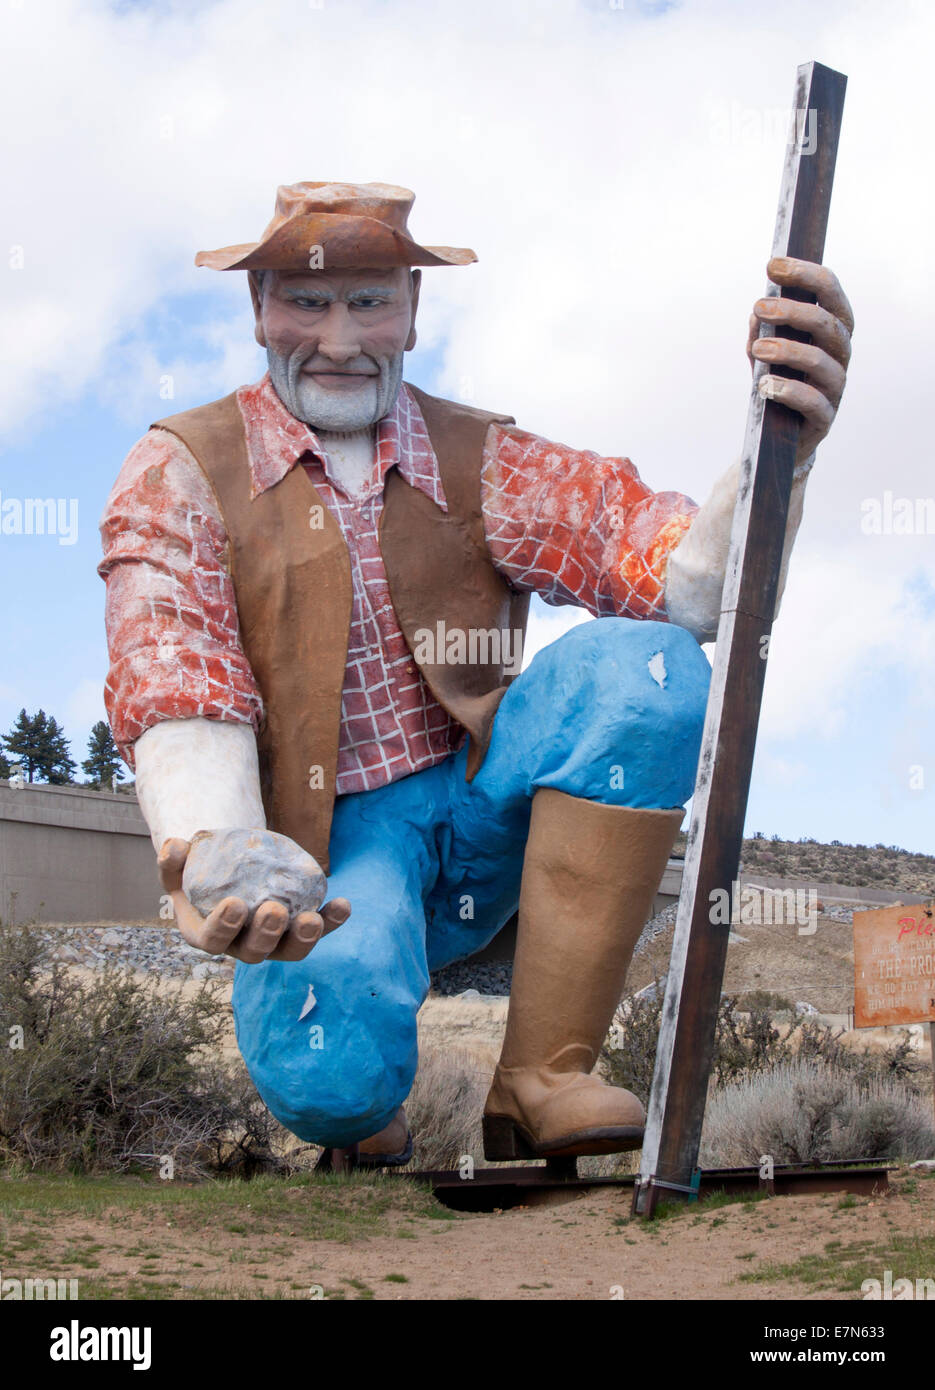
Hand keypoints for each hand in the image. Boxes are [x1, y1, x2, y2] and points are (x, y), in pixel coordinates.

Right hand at [158, 837, 350, 963]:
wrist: (226, 872)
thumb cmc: (197, 871)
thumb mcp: (178, 864)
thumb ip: (172, 858)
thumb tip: (174, 846)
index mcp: (207, 935)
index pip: (213, 940)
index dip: (223, 927)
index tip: (234, 904)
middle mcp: (241, 945)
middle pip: (255, 951)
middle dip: (266, 934)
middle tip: (275, 910)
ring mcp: (273, 942)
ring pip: (290, 950)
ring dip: (304, 938)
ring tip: (313, 919)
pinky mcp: (298, 930)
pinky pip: (318, 929)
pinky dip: (331, 920)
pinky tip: (343, 905)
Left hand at [746, 255, 853, 464]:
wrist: (779, 437)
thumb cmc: (777, 383)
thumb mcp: (764, 353)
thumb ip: (761, 331)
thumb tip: (757, 312)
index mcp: (832, 328)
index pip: (829, 292)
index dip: (805, 274)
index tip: (773, 265)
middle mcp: (840, 353)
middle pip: (828, 322)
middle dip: (794, 310)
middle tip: (759, 305)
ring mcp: (835, 386)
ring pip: (820, 360)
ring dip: (787, 349)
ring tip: (757, 347)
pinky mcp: (825, 417)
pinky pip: (811, 401)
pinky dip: (787, 390)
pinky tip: (764, 385)